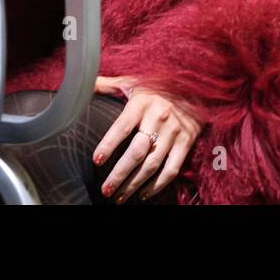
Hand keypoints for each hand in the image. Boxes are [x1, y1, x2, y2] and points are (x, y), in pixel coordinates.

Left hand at [92, 75, 202, 203]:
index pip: (122, 126)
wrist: (196, 85)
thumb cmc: (158, 85)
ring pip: (152, 164)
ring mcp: (174, 131)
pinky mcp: (186, 142)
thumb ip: (108, 85)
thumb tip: (83, 84)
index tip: (97, 161)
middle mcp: (158, 117)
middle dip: (119, 174)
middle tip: (106, 190)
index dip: (109, 144)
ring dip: (134, 184)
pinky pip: (171, 169)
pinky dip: (157, 185)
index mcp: (142, 102)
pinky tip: (143, 194)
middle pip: (137, 152)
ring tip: (119, 197)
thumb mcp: (134, 81)